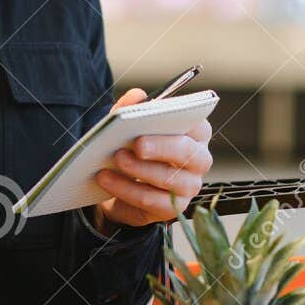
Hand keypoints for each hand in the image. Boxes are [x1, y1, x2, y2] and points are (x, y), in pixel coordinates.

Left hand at [91, 88, 212, 230]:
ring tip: (115, 159)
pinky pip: (150, 199)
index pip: (198, 126)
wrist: (121, 186)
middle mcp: (199, 160)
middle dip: (161, 146)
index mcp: (196, 135)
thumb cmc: (134, 149)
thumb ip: (133, 108)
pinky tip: (106, 179)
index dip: (180, 120)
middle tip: (137, 144)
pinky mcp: (173, 208)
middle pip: (186, 152)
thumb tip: (138, 95)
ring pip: (167, 178)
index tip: (157, 115)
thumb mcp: (129, 125)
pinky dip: (125, 189)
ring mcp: (189, 187)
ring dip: (138, 169)